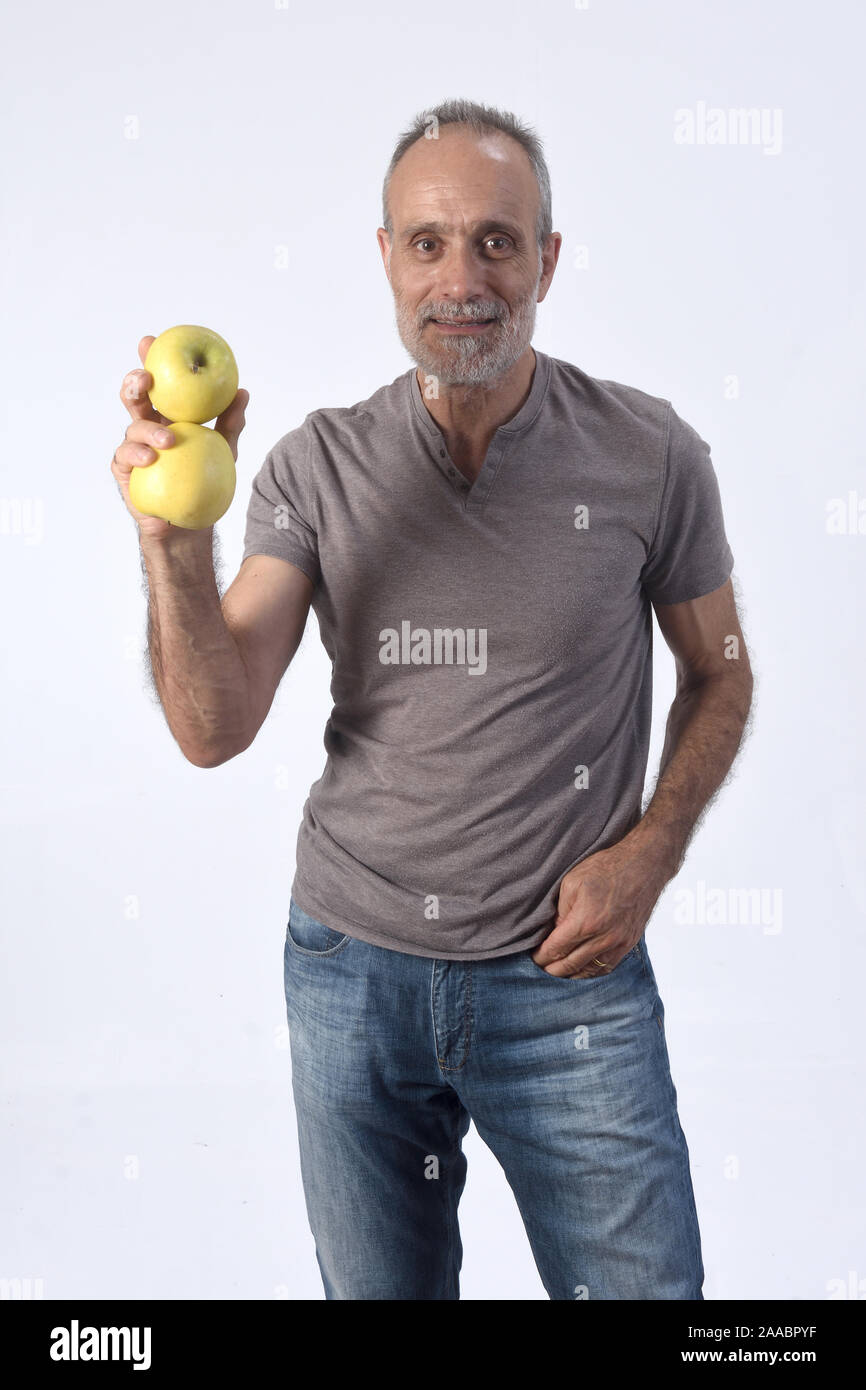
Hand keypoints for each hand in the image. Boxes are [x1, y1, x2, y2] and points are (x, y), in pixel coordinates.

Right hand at [111, 334, 248, 539]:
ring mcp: (134, 447)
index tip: (149, 342)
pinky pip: (126, 457)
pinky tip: (151, 458)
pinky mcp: (126, 470)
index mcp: (168, 415)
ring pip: (132, 426)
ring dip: (147, 428)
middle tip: (146, 380)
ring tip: (168, 440)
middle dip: (134, 382)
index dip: (150, 361)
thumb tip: (243, 392)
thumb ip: (231, 422)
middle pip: (134, 396)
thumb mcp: (223, 449)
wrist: (190, 521)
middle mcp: (147, 426)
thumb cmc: (205, 481)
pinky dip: (138, 454)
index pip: (158, 383)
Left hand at [531, 835, 668, 977]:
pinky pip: (608, 966)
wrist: (644, 865)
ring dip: (571, 975)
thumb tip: (554, 931)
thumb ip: (560, 911)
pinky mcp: (629, 943)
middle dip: (552, 969)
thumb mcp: (572, 882)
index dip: (542, 956)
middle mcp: (603, 938)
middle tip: (540, 968)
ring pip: (589, 970)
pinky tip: (582, 970)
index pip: (556, 949)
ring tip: (557, 972)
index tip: (534, 957)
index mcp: (585, 921)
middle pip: (570, 965)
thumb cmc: (607, 868)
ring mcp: (619, 943)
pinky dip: (591, 972)